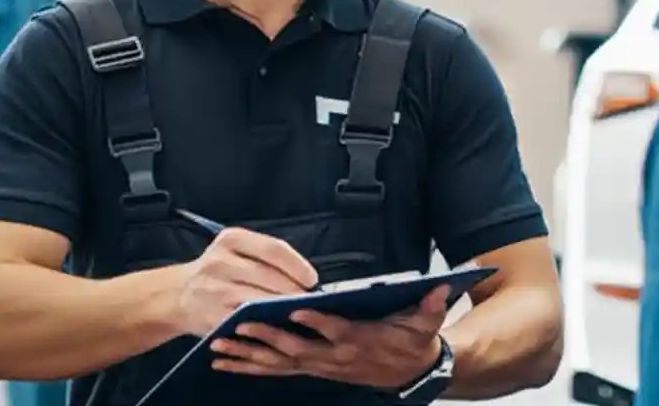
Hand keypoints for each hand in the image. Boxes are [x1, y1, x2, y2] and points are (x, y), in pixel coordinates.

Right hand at [174, 227, 318, 336]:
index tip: (312, 280)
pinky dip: (267, 323)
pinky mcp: (213, 315)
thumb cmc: (218, 271)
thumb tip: (306, 277)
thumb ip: (266, 257)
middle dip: (295, 291)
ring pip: (261, 300)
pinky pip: (248, 320)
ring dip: (284, 308)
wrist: (177, 295)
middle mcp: (221, 261)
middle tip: (311, 301)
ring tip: (298, 312)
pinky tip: (277, 325)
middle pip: (270, 276)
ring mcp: (215, 290)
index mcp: (231, 239)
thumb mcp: (235, 251)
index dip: (298, 266)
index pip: (273, 249)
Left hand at [209, 284, 450, 389]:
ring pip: (279, 364)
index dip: (316, 322)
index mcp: (360, 340)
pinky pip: (276, 371)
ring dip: (248, 356)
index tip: (295, 311)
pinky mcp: (312, 370)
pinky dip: (250, 367)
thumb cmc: (413, 342)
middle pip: (297, 349)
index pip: (336, 330)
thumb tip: (440, 287)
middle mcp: (335, 357)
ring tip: (219, 348)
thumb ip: (429, 306)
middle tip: (239, 327)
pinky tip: (226, 363)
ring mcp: (321, 366)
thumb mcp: (426, 324)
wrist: (411, 372)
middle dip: (266, 339)